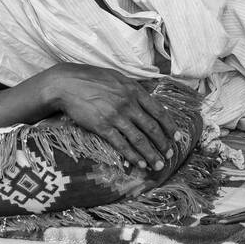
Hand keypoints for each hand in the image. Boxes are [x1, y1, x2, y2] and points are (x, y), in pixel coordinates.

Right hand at [42, 64, 176, 171]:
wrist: (67, 83)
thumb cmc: (92, 79)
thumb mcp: (118, 78)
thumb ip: (133, 90)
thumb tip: (148, 100)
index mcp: (134, 91)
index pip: (159, 111)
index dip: (170, 126)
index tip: (177, 137)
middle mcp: (128, 103)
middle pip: (152, 127)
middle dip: (163, 143)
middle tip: (169, 155)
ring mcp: (116, 116)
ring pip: (139, 139)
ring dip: (151, 154)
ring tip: (158, 165)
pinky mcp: (102, 126)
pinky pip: (121, 144)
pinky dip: (132, 155)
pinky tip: (139, 163)